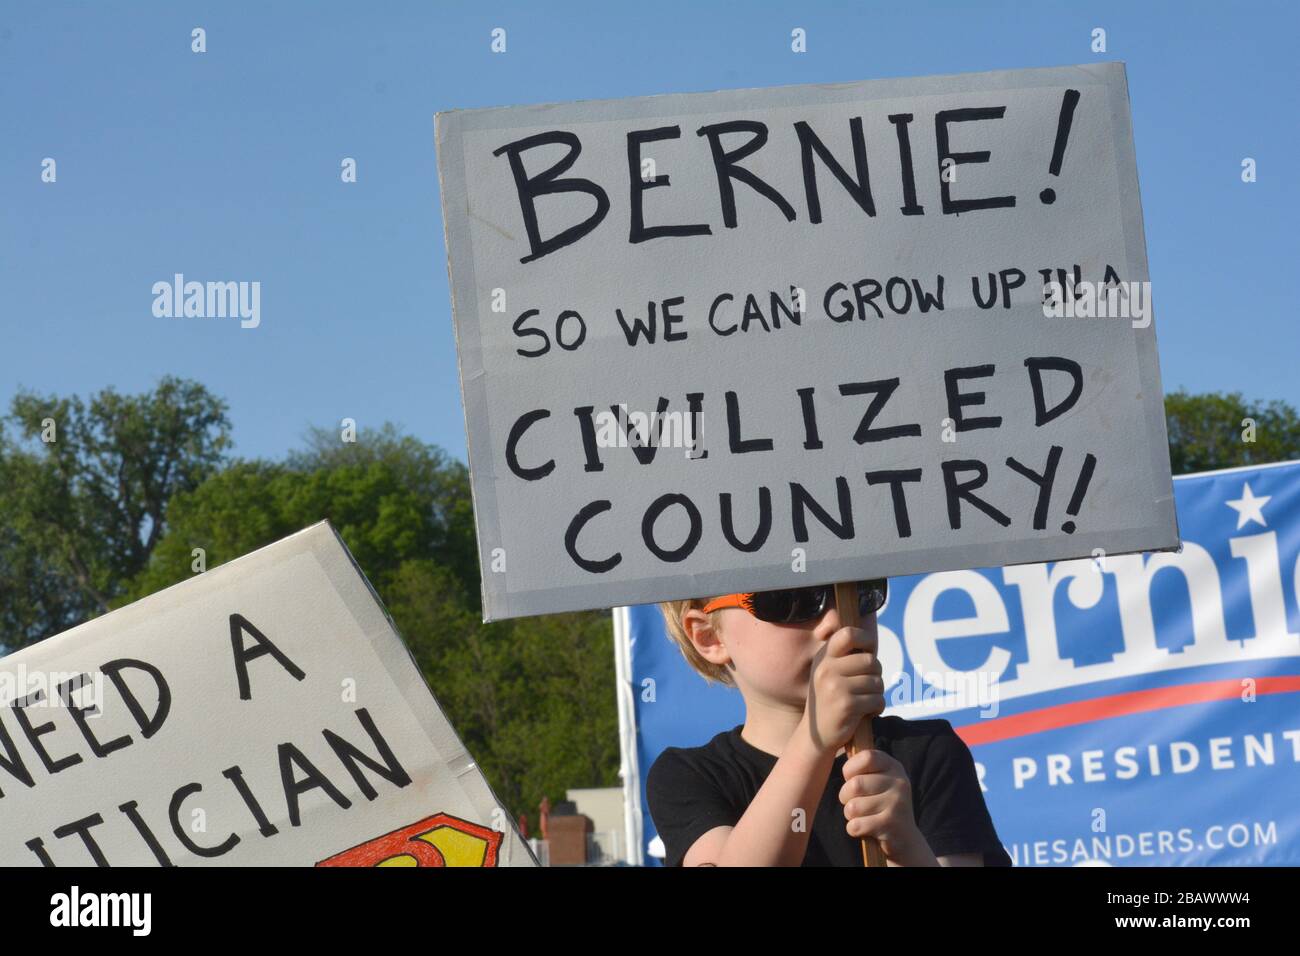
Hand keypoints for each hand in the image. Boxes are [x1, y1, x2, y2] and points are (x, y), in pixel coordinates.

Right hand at [803, 625, 883, 755]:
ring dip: (877, 694)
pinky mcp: (847, 704)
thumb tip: (870, 642)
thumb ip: (845, 658)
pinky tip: (867, 713)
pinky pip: (877, 700)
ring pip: (877, 682)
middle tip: (868, 687)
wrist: (815, 735)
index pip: (848, 634)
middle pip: (871, 661)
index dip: (866, 639)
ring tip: (865, 701)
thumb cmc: (829, 701)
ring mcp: (836, 686)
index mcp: (824, 658)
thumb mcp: (829, 674)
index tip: (869, 651)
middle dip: (876, 675)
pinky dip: (878, 708)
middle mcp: (827, 669)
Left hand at [838, 748, 936, 865]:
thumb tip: (840, 739)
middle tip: (854, 803)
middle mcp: (899, 782)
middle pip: (854, 785)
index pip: (866, 757)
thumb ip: (862, 765)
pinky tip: (866, 828)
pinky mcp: (891, 825)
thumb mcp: (878, 779)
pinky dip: (854, 829)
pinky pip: (856, 825)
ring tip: (862, 816)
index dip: (850, 769)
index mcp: (894, 766)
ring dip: (850, 815)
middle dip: (845, 797)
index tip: (851, 779)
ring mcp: (897, 804)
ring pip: (852, 807)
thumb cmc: (881, 804)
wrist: (905, 838)